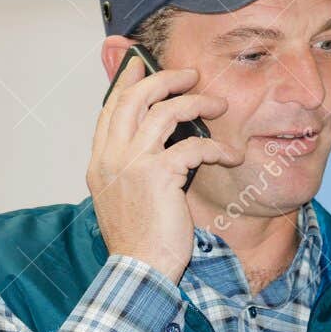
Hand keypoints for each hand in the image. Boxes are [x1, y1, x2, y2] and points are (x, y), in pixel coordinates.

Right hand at [87, 61, 241, 280]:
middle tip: (191, 75)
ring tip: (218, 105)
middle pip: (135, 98)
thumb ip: (130, 166)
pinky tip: (230, 155)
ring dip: (196, 103)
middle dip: (165, 78)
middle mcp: (111, 156)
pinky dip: (215, 147)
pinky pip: (192, 146)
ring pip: (165, 112)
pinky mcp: (159, 175)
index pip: (111, 108)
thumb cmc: (138, 239)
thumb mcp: (123, 196)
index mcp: (100, 160)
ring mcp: (132, 163)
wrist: (139, 268)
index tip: (140, 63)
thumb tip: (154, 143)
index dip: (126, 81)